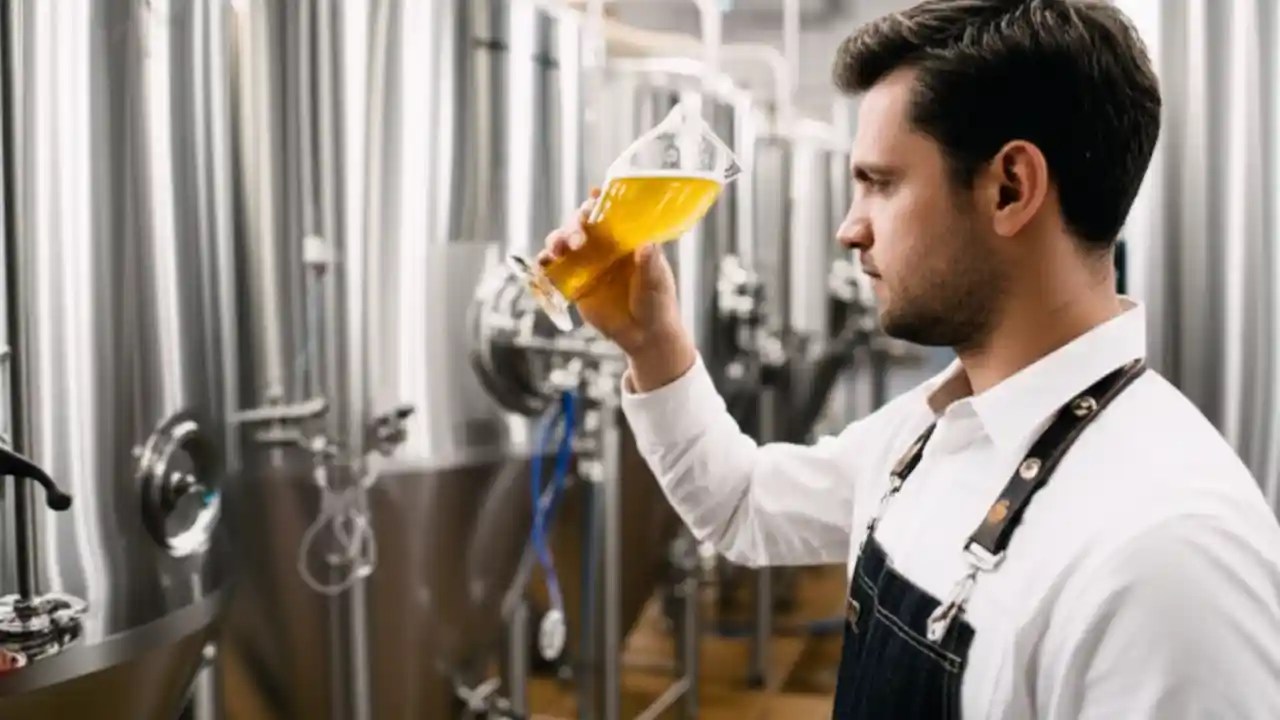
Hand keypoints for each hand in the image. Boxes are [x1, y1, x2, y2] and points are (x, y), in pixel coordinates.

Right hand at [537, 188, 695, 390]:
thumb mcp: (656, 281)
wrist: (644, 336)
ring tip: (558, 251)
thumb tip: (646, 244)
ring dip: (557, 239)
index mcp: (625, 238)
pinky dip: (545, 262)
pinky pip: (554, 268)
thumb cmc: (657, 303)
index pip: (609, 212)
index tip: (595, 195)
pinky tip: (544, 264)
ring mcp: (587, 262)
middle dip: (575, 225)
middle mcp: (603, 245)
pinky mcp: (574, 282)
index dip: (600, 201)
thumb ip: (650, 262)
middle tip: (578, 241)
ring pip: (564, 241)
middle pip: (581, 223)